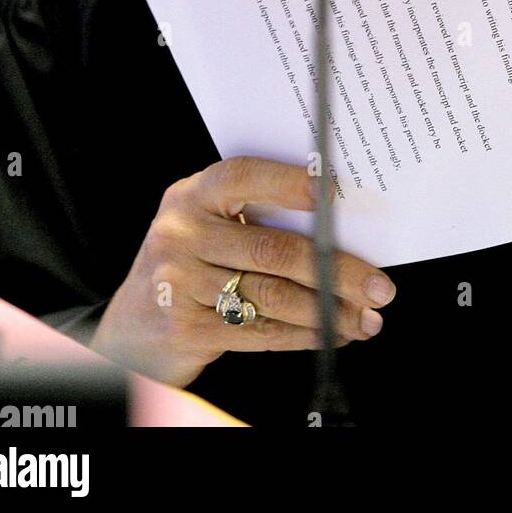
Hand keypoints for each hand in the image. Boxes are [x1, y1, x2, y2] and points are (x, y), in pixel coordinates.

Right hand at [90, 156, 395, 388]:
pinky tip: (332, 334)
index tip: (334, 192)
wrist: (131, 326)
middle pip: (273, 249)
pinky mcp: (186, 327)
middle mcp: (181, 233)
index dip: (288, 182)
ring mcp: (180, 282)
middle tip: (380, 284)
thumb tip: (339, 226)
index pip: (244, 176)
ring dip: (329, 310)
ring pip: (272, 295)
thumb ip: (253, 217)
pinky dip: (305, 335)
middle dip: (336, 269)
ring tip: (366, 317)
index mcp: (193, 195)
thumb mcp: (207, 225)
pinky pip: (260, 332)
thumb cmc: (190, 264)